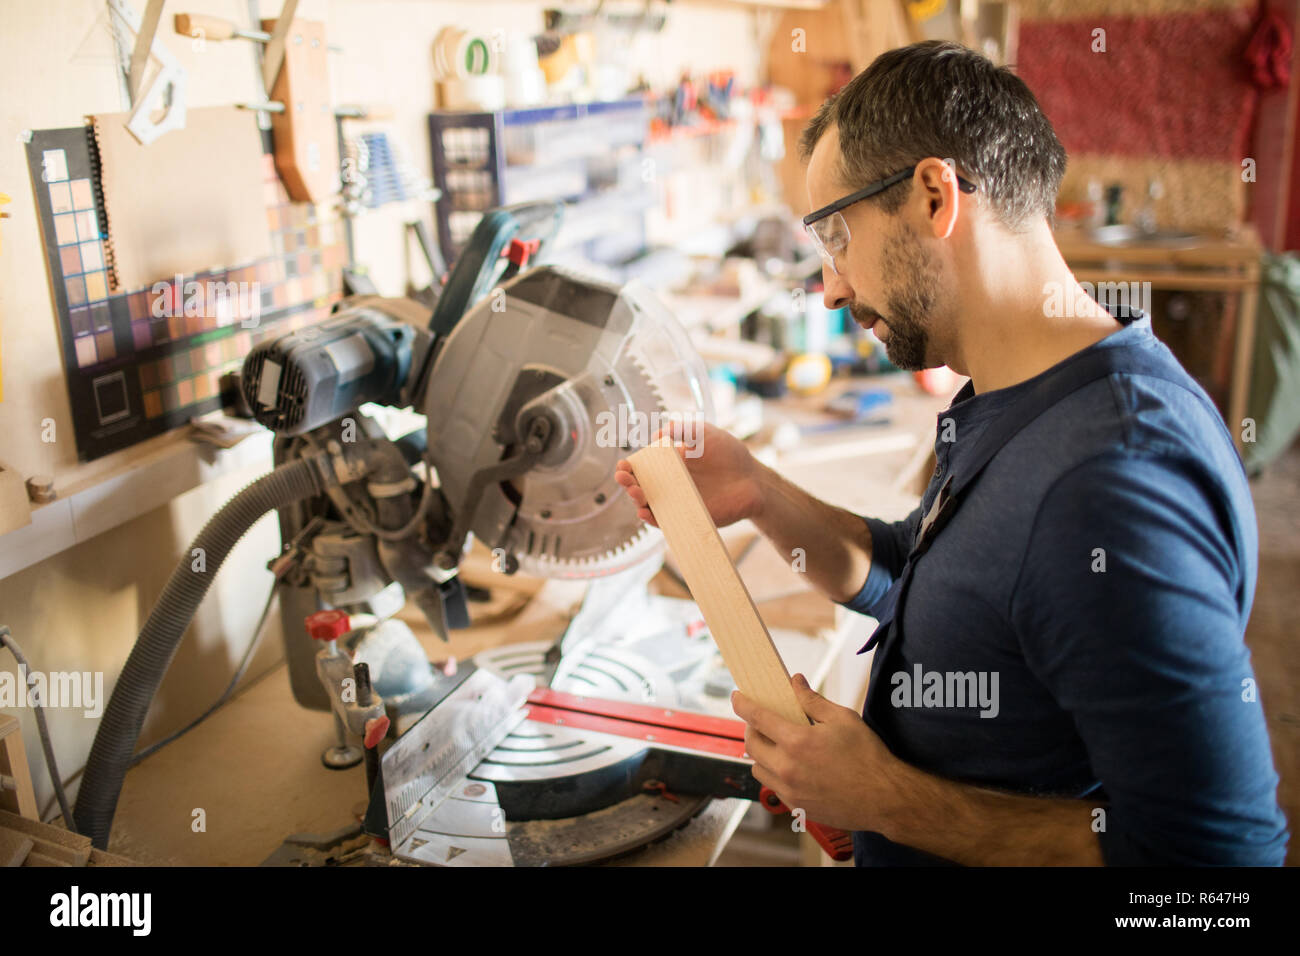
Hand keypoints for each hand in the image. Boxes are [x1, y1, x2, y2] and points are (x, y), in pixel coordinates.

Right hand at [614, 421, 764, 528]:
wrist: (752, 479)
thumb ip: (681, 430)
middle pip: (641, 486)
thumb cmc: (729, 452)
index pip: (642, 466)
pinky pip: (666, 520)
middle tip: (624, 479)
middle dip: (628, 484)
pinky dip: (653, 518)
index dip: (629, 468)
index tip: (623, 466)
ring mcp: (678, 501)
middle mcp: (670, 483)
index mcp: (670, 463)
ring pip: (650, 504)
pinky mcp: (688, 516)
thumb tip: (656, 435)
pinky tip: (645, 512)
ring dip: (638, 501)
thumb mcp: (703, 433)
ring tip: (636, 493)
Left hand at [731, 674, 905, 832]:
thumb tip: (795, 682)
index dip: (742, 704)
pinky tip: (789, 766)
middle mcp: (787, 768)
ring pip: (758, 768)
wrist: (884, 797)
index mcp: (797, 742)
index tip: (737, 697)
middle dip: (750, 728)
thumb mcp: (842, 718)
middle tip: (760, 720)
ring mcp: (790, 790)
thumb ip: (813, 700)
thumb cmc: (867, 756)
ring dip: (760, 753)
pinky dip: (774, 773)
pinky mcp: (797, 806)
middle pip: (750, 745)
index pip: (757, 718)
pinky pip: (773, 787)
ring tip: (774, 744)